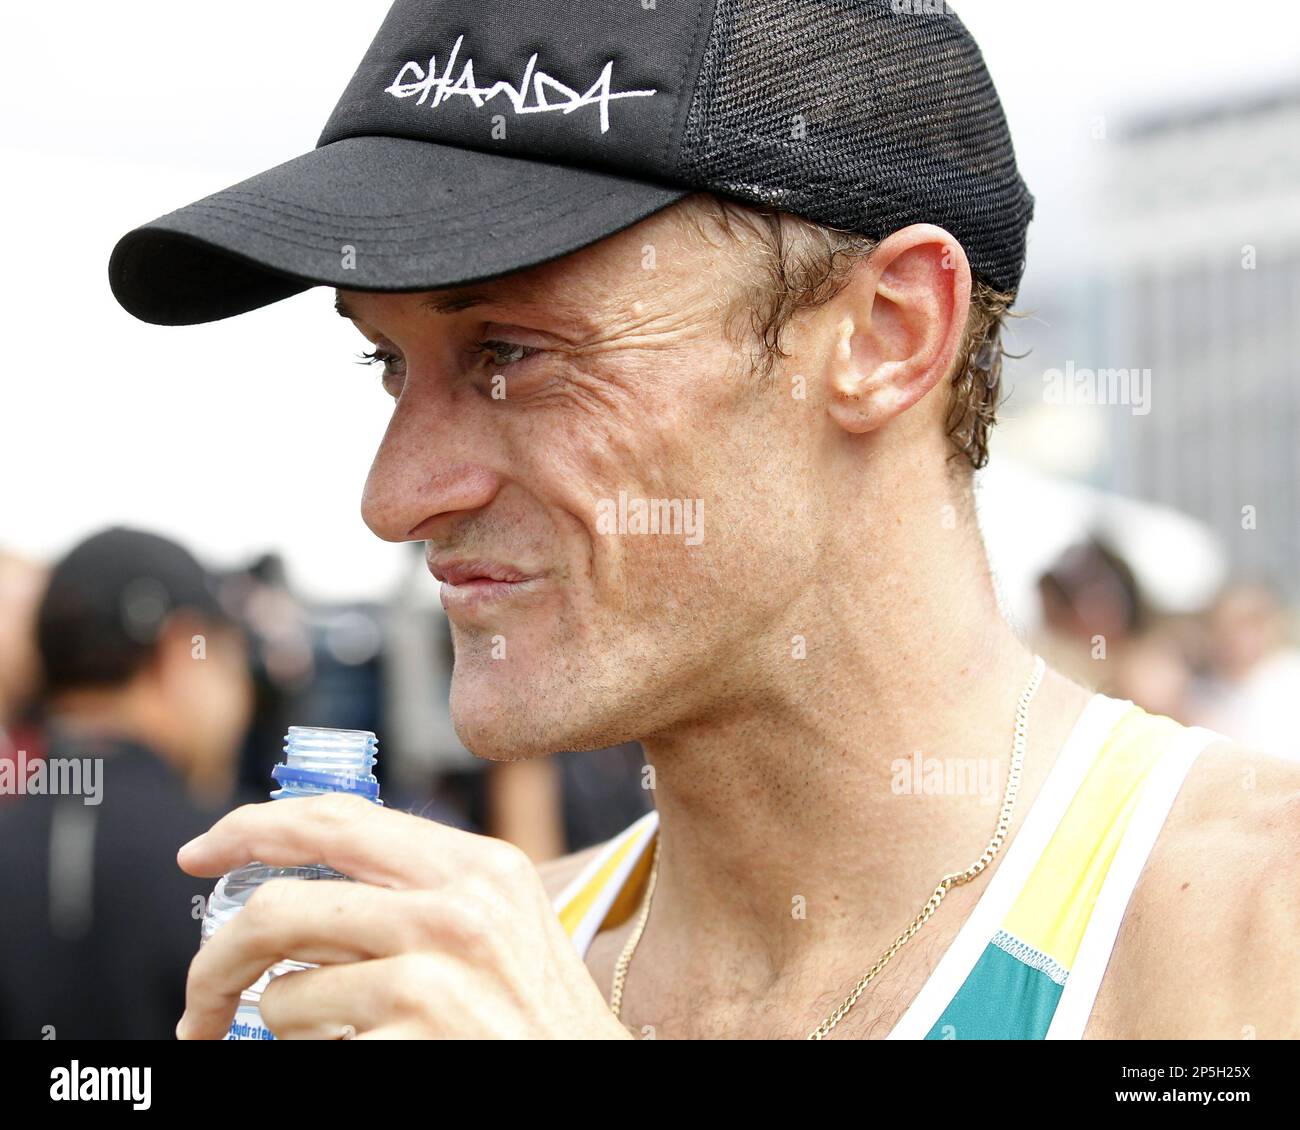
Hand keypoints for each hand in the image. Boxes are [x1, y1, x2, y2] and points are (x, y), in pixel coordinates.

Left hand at [175, 793, 631, 1038]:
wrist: (598, 1091)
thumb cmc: (536, 1020)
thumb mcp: (499, 926)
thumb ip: (420, 889)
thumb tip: (305, 880)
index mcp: (480, 865)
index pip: (339, 820)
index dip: (253, 829)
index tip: (202, 851)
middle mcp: (459, 909)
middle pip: (283, 905)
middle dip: (216, 957)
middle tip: (199, 997)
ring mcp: (435, 976)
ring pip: (286, 992)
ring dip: (284, 1030)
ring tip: (327, 1045)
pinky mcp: (414, 1037)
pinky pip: (307, 1046)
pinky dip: (314, 1058)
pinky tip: (362, 1058)